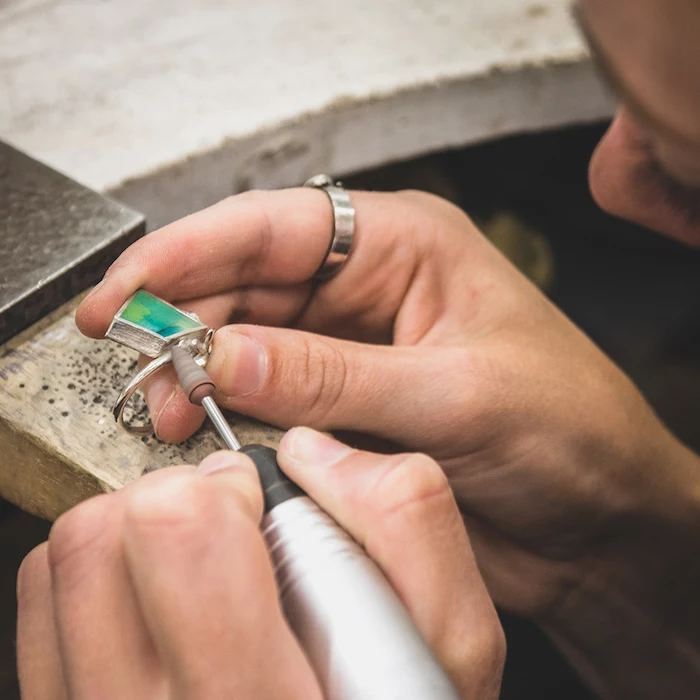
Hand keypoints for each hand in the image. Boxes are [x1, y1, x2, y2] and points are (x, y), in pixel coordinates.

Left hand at [17, 429, 504, 699]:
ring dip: (134, 532)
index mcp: (264, 699)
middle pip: (102, 540)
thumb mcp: (451, 644)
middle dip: (173, 497)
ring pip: (68, 561)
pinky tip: (156, 595)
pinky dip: (98, 571)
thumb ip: (408, 527)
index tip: (254, 498)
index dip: (221, 486)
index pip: (182, 537)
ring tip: (195, 560)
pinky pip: (44, 599)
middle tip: (222, 523)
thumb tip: (314, 451)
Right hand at [77, 188, 696, 620]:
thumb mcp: (453, 394)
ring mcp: (354, 349)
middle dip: (187, 319)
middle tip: (135, 361)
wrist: (599, 521)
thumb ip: (333, 375)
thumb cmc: (570, 431)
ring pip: (252, 343)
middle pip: (251, 283)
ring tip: (166, 407)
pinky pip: (270, 398)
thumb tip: (226, 356)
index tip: (126, 288)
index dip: (190, 251)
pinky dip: (232, 414)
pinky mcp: (347, 406)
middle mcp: (372, 288)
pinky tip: (207, 430)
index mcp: (406, 245)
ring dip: (203, 372)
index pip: (276, 227)